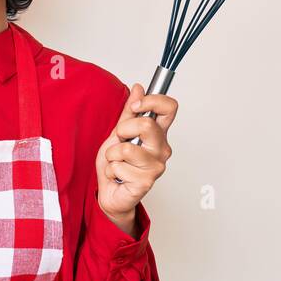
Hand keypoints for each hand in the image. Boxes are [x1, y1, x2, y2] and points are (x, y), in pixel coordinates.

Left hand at [95, 83, 177, 231]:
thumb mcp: (118, 133)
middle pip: (146, 125)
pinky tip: (118, 177)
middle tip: (119, 142)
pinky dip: (111, 171)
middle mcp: (161, 149)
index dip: (153, 101)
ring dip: (112, 155)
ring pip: (126, 149)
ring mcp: (156, 167)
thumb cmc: (117, 164)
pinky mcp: (146, 182)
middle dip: (122, 131)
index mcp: (158, 134)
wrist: (110, 193)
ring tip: (117, 162)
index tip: (136, 107)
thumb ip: (129, 113)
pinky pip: (118, 167)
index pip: (169, 108)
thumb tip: (139, 88)